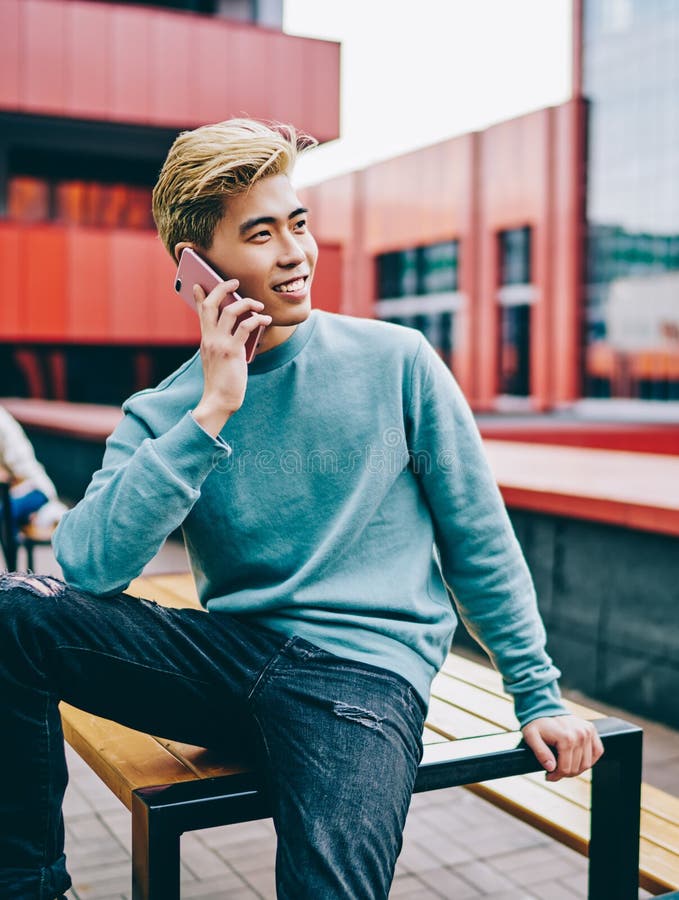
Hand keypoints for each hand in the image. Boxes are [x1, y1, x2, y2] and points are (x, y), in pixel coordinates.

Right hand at [192, 278, 271, 434]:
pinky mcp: (232, 351)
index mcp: (206, 339)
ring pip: (230, 311)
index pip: (200, 312)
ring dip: (246, 303)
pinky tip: (266, 319)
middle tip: (235, 282)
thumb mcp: (218, 359)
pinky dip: (257, 319)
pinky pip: (245, 327)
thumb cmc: (222, 381)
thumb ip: (222, 344)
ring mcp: (220, 344)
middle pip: (211, 304)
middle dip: (222, 288)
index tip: (199, 284)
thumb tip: (241, 328)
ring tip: (258, 305)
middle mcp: (210, 338)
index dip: (200, 296)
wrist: (219, 400)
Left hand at [521, 715, 604, 781]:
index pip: (565, 768)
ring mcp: (587, 731)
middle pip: (577, 768)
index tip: (548, 776)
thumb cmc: (537, 724)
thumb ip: (540, 753)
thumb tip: (551, 767)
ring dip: (577, 769)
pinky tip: (578, 760)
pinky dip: (590, 759)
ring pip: (587, 763)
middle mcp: (580, 735)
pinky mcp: (591, 729)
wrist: (544, 708)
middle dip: (565, 773)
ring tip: (565, 766)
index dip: (556, 776)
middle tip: (555, 772)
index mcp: (566, 738)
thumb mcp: (531, 737)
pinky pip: (597, 751)